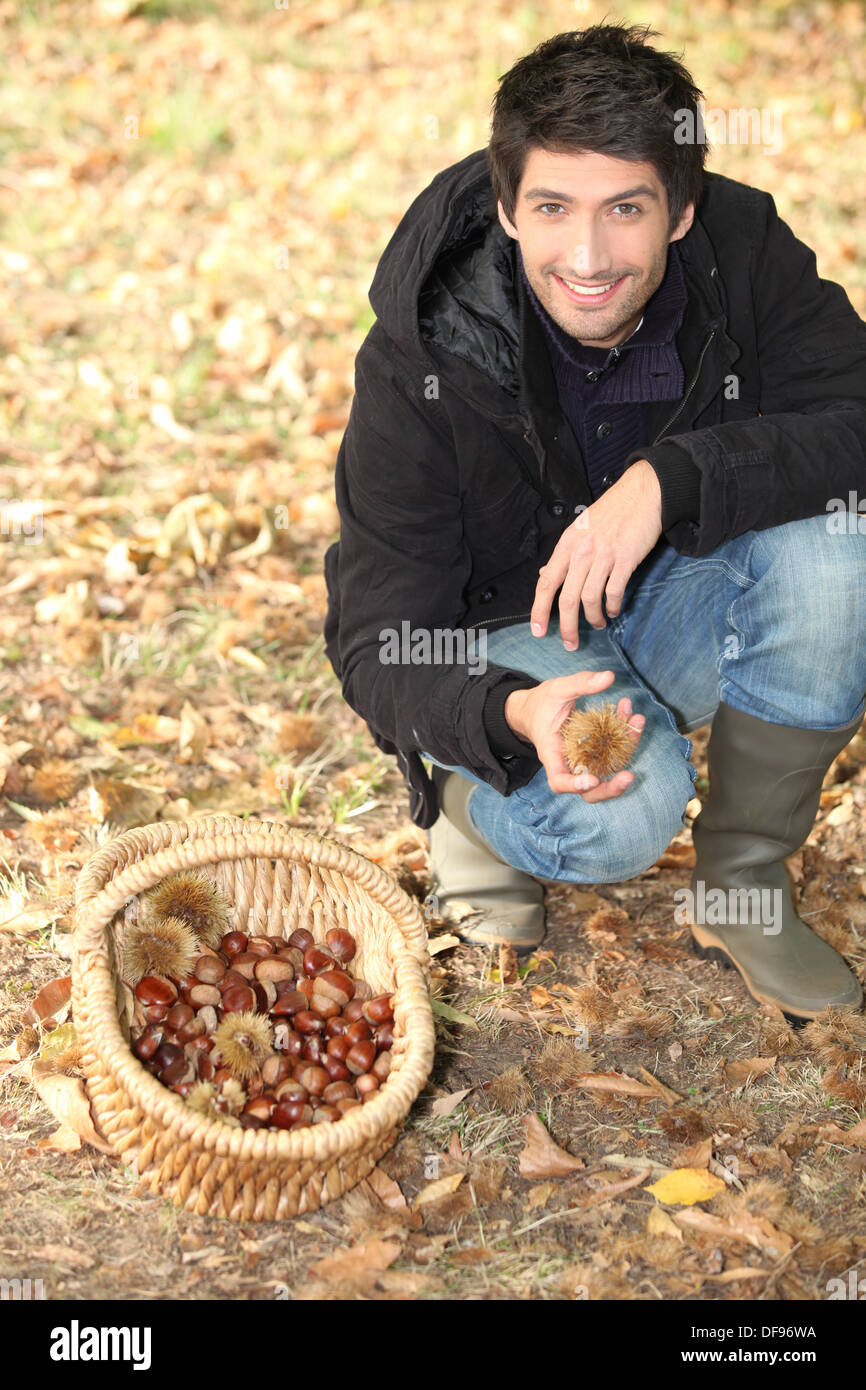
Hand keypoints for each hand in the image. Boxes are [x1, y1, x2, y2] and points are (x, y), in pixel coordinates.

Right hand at [505, 668, 644, 798]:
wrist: (535, 710)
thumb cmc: (541, 703)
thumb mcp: (557, 689)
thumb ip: (581, 683)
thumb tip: (609, 676)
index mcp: (551, 755)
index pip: (559, 780)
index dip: (574, 785)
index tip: (592, 779)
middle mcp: (569, 764)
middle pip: (588, 791)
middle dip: (610, 788)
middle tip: (629, 776)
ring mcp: (584, 761)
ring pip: (608, 770)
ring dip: (627, 749)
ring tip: (637, 721)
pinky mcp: (596, 753)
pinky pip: (614, 752)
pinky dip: (626, 735)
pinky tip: (631, 714)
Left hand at [530, 459, 662, 649]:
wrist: (643, 492)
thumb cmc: (613, 511)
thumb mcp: (580, 529)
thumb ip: (564, 555)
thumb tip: (546, 575)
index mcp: (567, 544)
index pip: (546, 583)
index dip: (538, 610)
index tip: (537, 630)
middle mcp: (582, 551)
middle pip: (566, 599)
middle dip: (566, 626)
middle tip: (570, 643)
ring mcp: (604, 555)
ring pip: (590, 599)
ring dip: (593, 618)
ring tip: (597, 624)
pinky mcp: (626, 559)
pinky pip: (614, 591)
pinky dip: (612, 606)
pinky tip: (613, 610)